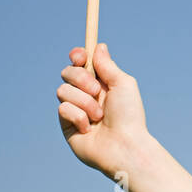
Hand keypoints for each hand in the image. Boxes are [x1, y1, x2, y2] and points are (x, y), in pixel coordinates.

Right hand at [57, 43, 153, 178]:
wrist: (124, 145)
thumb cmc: (129, 115)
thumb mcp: (122, 84)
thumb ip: (107, 65)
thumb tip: (99, 46)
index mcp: (100, 83)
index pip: (81, 63)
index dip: (77, 56)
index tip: (80, 56)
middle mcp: (85, 94)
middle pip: (67, 72)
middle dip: (80, 78)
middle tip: (96, 90)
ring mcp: (75, 109)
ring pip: (62, 90)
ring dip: (84, 101)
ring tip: (98, 116)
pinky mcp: (66, 125)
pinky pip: (62, 108)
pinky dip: (78, 116)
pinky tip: (89, 128)